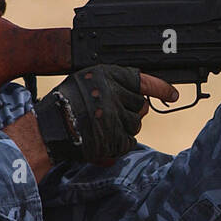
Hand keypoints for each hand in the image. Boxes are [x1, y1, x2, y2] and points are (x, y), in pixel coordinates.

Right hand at [33, 65, 176, 164]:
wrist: (47, 129)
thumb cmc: (63, 105)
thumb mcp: (86, 84)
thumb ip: (112, 88)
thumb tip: (144, 104)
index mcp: (106, 75)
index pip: (142, 81)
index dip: (160, 88)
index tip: (173, 94)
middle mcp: (113, 92)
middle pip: (141, 106)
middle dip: (131, 114)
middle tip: (112, 117)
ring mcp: (114, 115)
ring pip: (136, 125)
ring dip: (124, 130)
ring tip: (102, 129)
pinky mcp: (114, 136)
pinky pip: (128, 142)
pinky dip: (119, 145)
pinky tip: (103, 141)